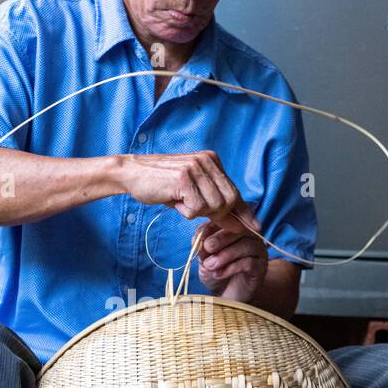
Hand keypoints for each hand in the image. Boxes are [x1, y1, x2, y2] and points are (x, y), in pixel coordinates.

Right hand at [121, 150, 254, 226]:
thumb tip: (238, 224)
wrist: (132, 173)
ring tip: (180, 201)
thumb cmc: (161, 184)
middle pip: (229, 200)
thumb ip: (214, 202)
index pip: (235, 190)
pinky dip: (185, 211)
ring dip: (196, 211)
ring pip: (214, 206)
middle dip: (217, 214)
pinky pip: (196, 208)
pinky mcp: (184, 179)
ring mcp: (196, 168)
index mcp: (212, 160)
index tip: (256, 227)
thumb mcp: (191, 190)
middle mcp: (207, 161)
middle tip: (194, 210)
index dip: (245, 212)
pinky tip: (173, 200)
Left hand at [197, 213, 267, 302]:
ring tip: (209, 265)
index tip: (201, 237)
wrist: (227, 296)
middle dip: (221, 238)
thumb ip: (202, 245)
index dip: (217, 224)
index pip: (232, 218)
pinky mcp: (261, 268)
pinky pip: (249, 263)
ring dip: (225, 255)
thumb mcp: (205, 257)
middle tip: (207, 248)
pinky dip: (231, 268)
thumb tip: (198, 237)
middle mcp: (252, 236)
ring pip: (246, 245)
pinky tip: (218, 274)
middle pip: (241, 229)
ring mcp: (259, 251)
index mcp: (238, 228)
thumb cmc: (216, 271)